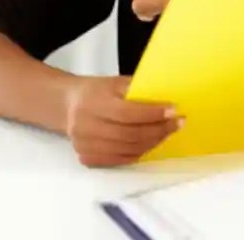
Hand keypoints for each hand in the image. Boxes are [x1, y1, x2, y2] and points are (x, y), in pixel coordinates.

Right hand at [62, 76, 181, 167]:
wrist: (66, 105)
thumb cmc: (94, 92)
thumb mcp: (113, 83)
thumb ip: (136, 90)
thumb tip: (166, 99)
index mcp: (92, 101)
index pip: (127, 113)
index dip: (153, 113)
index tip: (173, 110)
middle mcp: (86, 125)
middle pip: (130, 134)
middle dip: (158, 129)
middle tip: (177, 123)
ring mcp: (85, 144)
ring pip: (128, 150)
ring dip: (152, 142)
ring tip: (166, 132)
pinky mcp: (86, 157)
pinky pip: (120, 160)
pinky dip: (139, 153)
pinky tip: (149, 143)